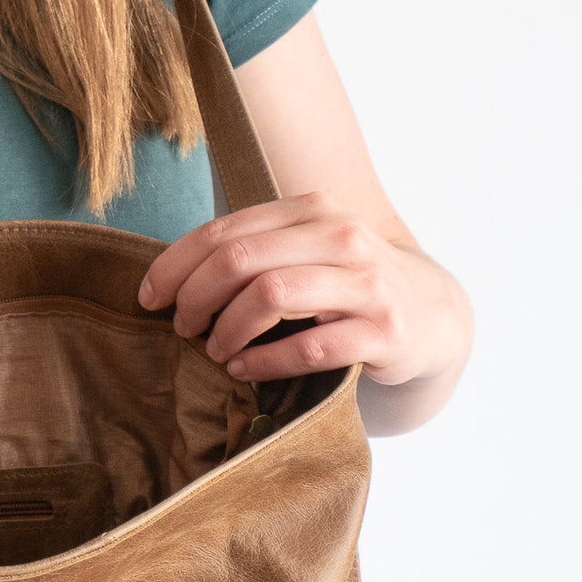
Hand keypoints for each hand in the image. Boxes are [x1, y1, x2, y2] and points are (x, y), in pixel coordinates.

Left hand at [138, 189, 466, 388]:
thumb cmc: (349, 285)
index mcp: (314, 211)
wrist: (432, 314)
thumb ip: (254, 252)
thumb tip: (172, 278)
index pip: (225, 232)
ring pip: (271, 296)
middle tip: (183, 327)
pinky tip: (244, 370)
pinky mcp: (384, 333)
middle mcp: (343, 239)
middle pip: (241, 261)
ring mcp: (367, 286)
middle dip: (196, 298)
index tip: (149, 297)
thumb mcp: (307, 252)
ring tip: (214, 351)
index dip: (176, 266)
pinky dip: (264, 362)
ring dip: (228, 329)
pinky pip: (308, 348)